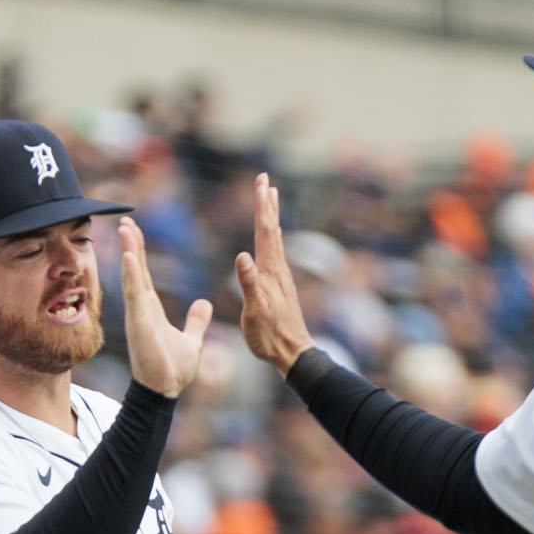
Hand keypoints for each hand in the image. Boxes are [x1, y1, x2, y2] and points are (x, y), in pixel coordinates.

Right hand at [120, 216, 214, 396]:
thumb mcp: (191, 339)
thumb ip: (196, 321)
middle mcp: (141, 308)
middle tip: (125, 220)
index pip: (142, 274)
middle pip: (134, 269)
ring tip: (126, 229)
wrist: (165, 391)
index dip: (137, 251)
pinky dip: (131, 274)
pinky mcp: (139, 323)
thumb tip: (203, 303)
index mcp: (151, 309)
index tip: (133, 230)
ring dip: (129, 252)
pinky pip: (135, 294)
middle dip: (130, 244)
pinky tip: (128, 256)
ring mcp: (138, 315)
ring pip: (132, 276)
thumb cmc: (173, 369)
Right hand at [231, 172, 314, 371]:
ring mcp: (280, 277)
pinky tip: (270, 239)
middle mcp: (277, 269)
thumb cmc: (270, 336)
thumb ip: (249, 283)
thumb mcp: (254, 311)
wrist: (292, 353)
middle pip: (272, 229)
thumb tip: (241, 256)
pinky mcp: (279, 285)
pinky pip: (274, 252)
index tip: (261, 182)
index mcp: (269, 272)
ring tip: (270, 199)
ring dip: (271, 217)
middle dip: (267, 204)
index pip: (265, 231)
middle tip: (265, 180)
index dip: (262, 206)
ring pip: (275, 239)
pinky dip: (271, 236)